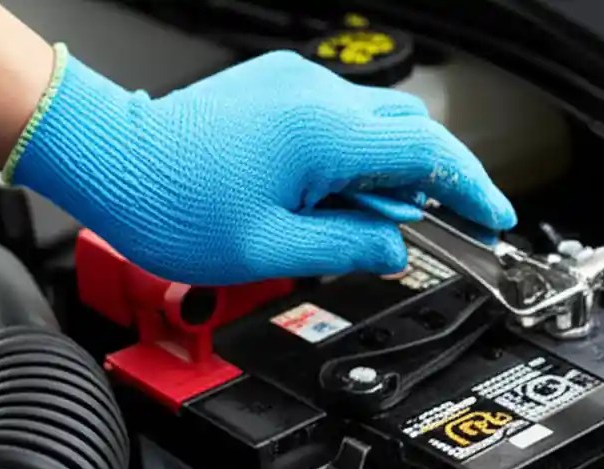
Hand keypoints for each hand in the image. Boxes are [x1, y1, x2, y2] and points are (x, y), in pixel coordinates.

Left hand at [7, 46, 516, 284]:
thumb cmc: (168, 202)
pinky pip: (339, 117)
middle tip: (433, 231)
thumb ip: (348, 245)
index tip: (494, 219)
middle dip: (434, 181)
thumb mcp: (269, 249)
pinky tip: (328, 194)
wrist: (109, 159)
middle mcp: (315, 96)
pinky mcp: (276, 86)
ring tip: (359, 222)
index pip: (429, 156)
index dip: (472, 191)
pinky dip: (352, 154)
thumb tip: (395, 246)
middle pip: (413, 132)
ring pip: (377, 123)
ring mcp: (294, 84)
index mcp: (322, 134)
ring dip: (387, 170)